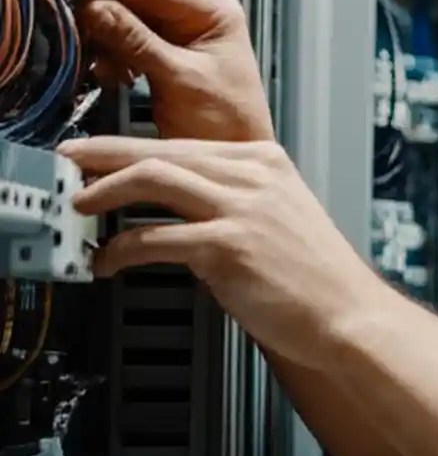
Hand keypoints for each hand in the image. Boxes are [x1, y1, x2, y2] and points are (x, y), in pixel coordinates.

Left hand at [57, 135, 382, 365]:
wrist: (348, 314)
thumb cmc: (316, 277)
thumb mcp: (280, 215)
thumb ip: (235, 198)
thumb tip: (175, 201)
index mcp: (266, 162)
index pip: (184, 142)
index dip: (132, 146)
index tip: (101, 153)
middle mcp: (255, 176)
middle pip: (161, 149)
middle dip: (104, 155)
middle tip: (72, 162)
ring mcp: (244, 208)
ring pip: (153, 178)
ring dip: (105, 191)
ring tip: (82, 208)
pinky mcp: (230, 246)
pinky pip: (156, 236)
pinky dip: (120, 249)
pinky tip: (109, 261)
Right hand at [65, 0, 272, 141]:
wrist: (238, 156)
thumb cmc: (225, 122)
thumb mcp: (178, 78)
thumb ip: (136, 41)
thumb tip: (95, 7)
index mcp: (214, 11)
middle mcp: (201, 16)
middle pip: (139, 1)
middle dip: (104, 14)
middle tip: (70, 26)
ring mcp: (186, 36)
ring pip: (131, 23)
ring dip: (108, 40)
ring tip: (97, 61)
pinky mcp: (171, 57)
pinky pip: (132, 45)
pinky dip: (116, 56)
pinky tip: (111, 74)